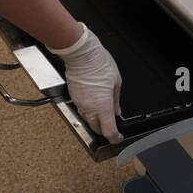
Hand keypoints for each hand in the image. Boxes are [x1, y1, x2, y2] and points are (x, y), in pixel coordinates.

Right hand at [47, 23, 122, 143]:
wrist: (80, 53)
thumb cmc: (99, 63)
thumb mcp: (116, 81)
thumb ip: (116, 100)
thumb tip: (117, 111)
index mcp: (103, 105)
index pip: (108, 131)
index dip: (114, 138)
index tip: (118, 138)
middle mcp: (89, 108)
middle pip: (96, 129)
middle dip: (105, 131)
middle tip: (113, 127)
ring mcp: (79, 103)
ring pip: (87, 120)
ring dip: (96, 122)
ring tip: (104, 115)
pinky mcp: (73, 97)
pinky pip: (81, 110)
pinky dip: (89, 112)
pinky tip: (94, 105)